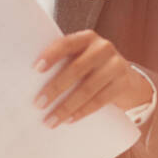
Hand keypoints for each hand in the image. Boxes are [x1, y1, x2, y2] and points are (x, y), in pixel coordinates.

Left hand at [32, 30, 152, 127]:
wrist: (127, 80)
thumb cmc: (92, 69)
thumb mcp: (81, 59)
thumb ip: (63, 64)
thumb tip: (29, 83)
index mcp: (87, 38)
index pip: (66, 43)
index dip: (51, 55)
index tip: (36, 69)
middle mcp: (102, 47)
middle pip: (76, 69)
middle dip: (54, 88)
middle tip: (38, 104)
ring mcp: (115, 65)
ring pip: (87, 88)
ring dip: (66, 107)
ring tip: (50, 120)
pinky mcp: (123, 83)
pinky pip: (99, 100)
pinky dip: (82, 112)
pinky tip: (69, 120)